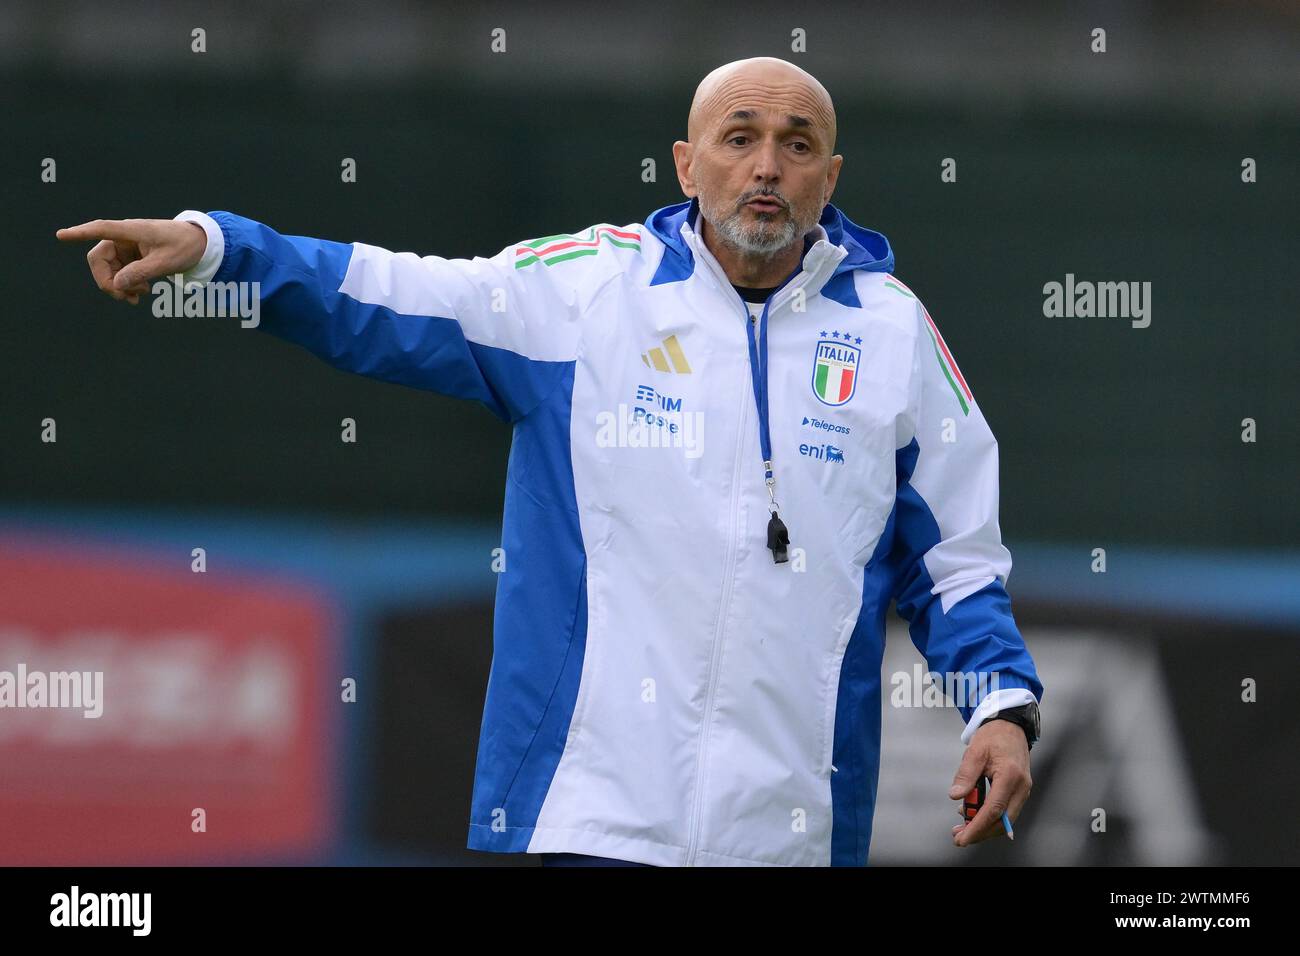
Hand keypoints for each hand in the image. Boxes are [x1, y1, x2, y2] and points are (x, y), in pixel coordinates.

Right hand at [56, 218, 207, 304]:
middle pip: (99, 260)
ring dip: (118, 286)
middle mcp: (124, 237)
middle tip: (124, 298)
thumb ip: (141, 273)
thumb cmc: (184, 246)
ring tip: (138, 297)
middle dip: (107, 281)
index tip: (61, 235)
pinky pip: (119, 272)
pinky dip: (126, 284)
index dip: (80, 234)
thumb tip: (117, 284)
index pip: (101, 229)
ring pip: (108, 269)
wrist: (200, 244)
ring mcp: (126, 247)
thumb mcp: (166, 262)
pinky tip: (141, 293)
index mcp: (132, 231)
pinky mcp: (130, 256)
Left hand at [947, 718, 1031, 846]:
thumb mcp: (974, 751)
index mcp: (1010, 776)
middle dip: (980, 832)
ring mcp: (1022, 790)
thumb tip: (956, 796)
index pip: (993, 810)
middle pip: (1001, 820)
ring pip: (1004, 819)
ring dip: (984, 826)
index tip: (963, 837)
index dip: (977, 827)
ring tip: (962, 827)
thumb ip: (965, 775)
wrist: (1010, 726)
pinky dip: (990, 816)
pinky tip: (972, 814)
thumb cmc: (993, 736)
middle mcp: (1021, 787)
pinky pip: (1006, 810)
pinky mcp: (1019, 790)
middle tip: (959, 837)